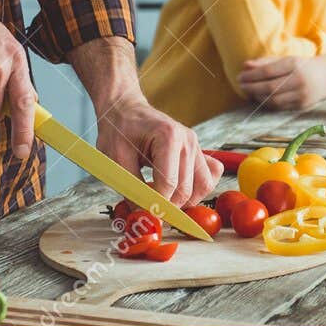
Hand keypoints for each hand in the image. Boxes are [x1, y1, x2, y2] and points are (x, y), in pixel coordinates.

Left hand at [96, 97, 222, 206]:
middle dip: (168, 206)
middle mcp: (187, 140)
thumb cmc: (119, 130)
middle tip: (148, 207)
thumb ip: (131, 188)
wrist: (126, 110)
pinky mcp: (198, 151)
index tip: (143, 214)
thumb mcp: (116, 159)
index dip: (156, 205)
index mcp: (168, 137)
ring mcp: (196, 145)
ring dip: (184, 200)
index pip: (169, 184)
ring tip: (162, 197)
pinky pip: (210, 176)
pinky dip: (198, 189)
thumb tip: (143, 216)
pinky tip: (178, 189)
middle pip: (186, 189)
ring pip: (203, 186)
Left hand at [238, 53, 325, 110]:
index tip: (240, 76)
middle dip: (252, 87)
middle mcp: (299, 79)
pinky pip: (280, 107)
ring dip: (258, 97)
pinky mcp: (302, 105)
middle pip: (270, 87)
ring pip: (274, 100)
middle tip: (241, 85)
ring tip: (249, 92)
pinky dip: (267, 103)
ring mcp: (302, 94)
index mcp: (294, 64)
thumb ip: (265, 62)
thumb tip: (245, 65)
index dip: (252, 75)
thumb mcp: (286, 59)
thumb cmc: (302, 66)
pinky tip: (260, 98)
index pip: (268, 71)